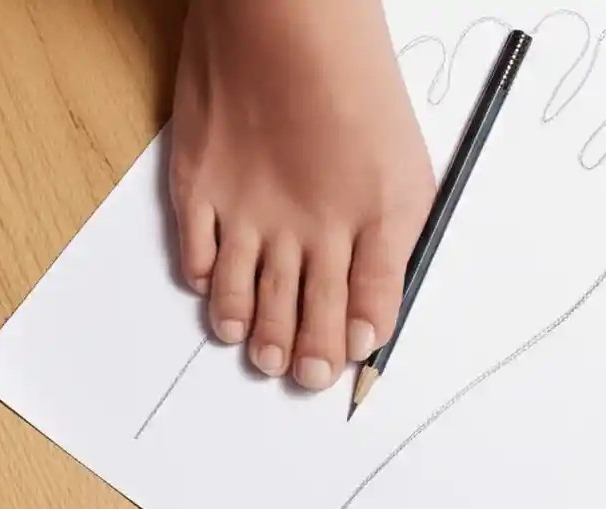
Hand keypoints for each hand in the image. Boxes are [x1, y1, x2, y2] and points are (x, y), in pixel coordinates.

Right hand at [169, 0, 434, 389]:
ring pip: (249, 295)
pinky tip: (213, 292)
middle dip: (307, 353)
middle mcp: (310, 228)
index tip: (349, 359)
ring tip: (257, 351)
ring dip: (254, 329)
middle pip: (308, 311)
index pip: (368, 306)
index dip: (356, 341)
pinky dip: (206, 281)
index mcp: (372, 219)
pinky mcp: (200, 186)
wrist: (286, 17)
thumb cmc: (354, 78)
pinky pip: (199, 254)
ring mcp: (249, 211)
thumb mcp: (407, 162)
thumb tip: (374, 306)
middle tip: (300, 375)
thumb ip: (393, 240)